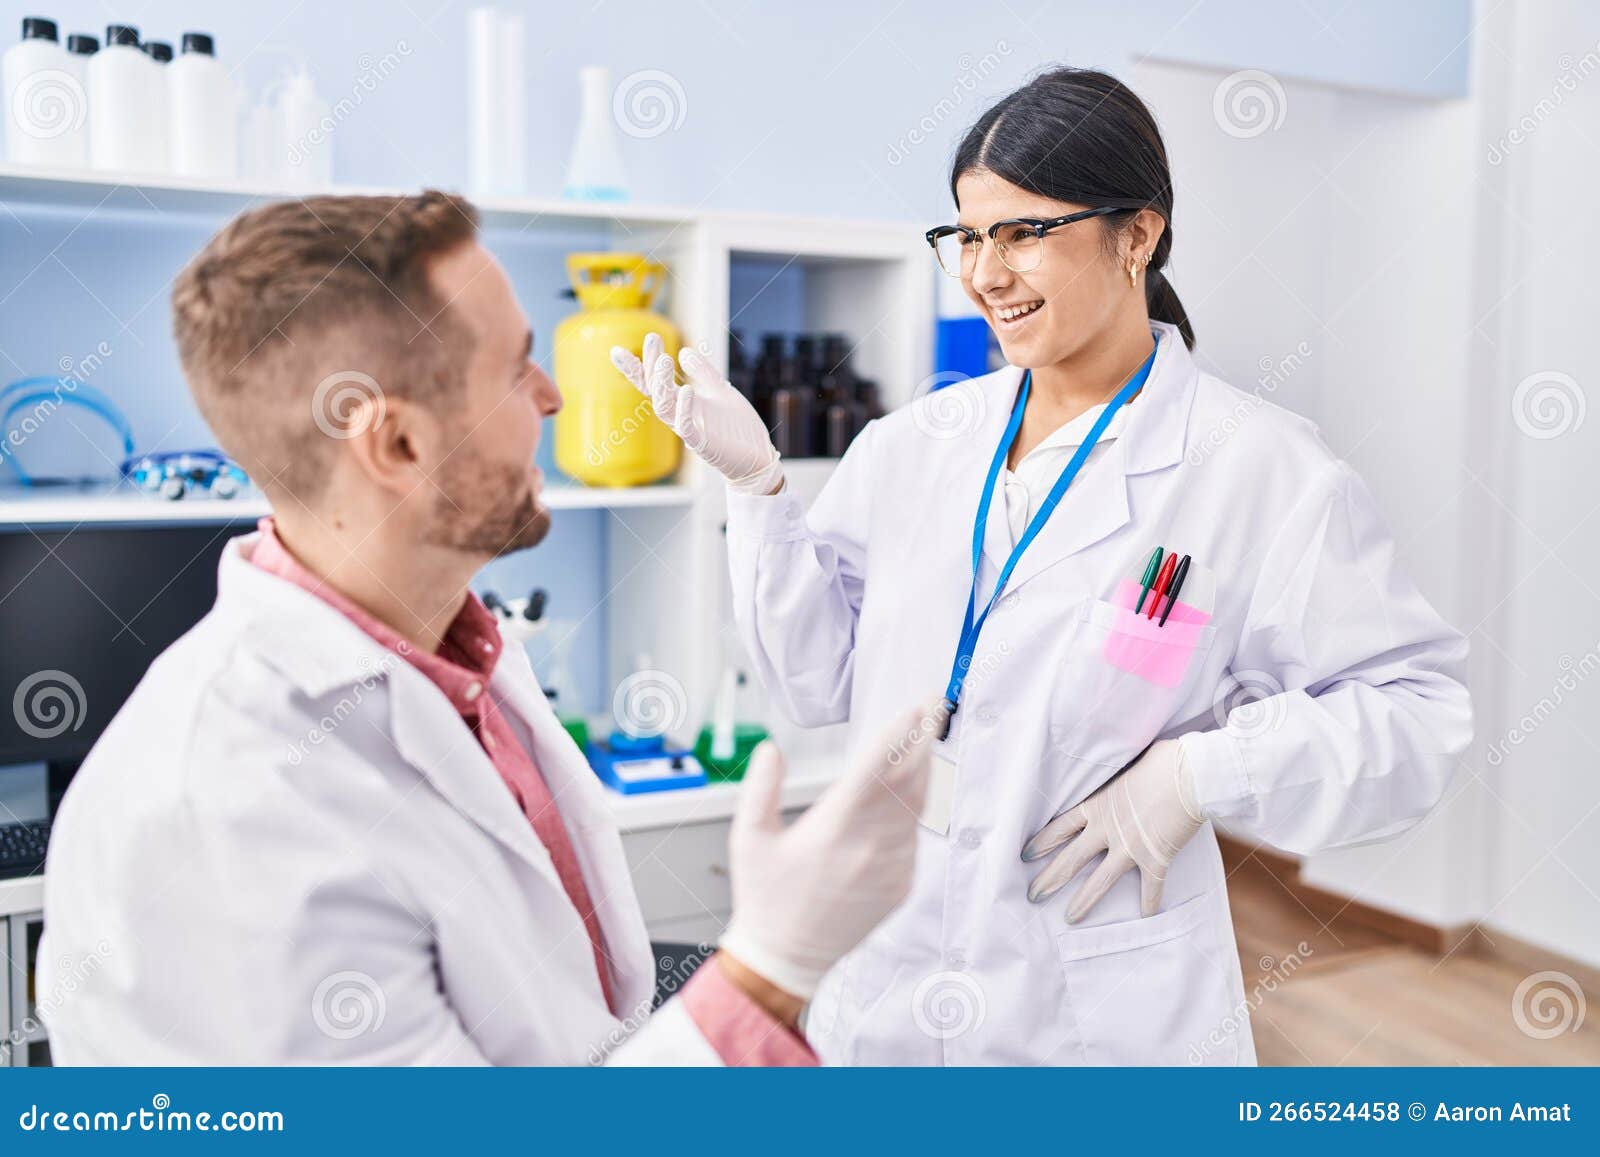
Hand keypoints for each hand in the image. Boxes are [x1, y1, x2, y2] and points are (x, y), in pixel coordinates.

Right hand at [610, 334, 783, 495]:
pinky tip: (686, 389)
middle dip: (650, 365)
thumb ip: (704, 373)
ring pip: (664, 408)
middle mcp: (681, 415)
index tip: (616, 351)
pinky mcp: (703, 444)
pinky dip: (684, 409)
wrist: (757, 456)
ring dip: (661, 384)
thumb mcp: (721, 390)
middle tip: (652, 339)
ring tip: (664, 360)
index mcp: (683, 403)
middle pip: (655, 391)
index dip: (635, 369)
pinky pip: (687, 427)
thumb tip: (684, 352)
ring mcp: (690, 429)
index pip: (653, 384)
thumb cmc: (737, 426)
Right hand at [719, 701, 945, 999]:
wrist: (787, 958)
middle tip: (935, 706)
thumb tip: (771, 749)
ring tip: (924, 739)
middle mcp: (869, 847)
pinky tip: (906, 792)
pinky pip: (912, 837)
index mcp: (833, 829)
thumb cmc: (765, 897)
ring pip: (916, 808)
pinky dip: (913, 810)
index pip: (876, 769)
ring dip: (923, 771)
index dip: (898, 734)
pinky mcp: (900, 885)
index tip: (913, 707)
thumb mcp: (748, 838)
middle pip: (908, 781)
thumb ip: (761, 788)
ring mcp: (891, 868)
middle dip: (923, 739)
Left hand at [1022, 739, 1203, 922]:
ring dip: (1084, 902)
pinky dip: (1150, 903)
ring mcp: (1130, 847)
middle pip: (1071, 860)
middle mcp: (1107, 830)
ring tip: (1070, 918)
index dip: (1042, 843)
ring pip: (1100, 882)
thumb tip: (1127, 773)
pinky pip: (1150, 887)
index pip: (1060, 828)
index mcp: (1097, 805)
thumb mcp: (1128, 766)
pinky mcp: (1156, 858)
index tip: (1025, 856)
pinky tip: (1146, 917)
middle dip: (1049, 879)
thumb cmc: (1162, 761)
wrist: (1189, 775)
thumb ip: (1120, 780)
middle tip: (1032, 895)